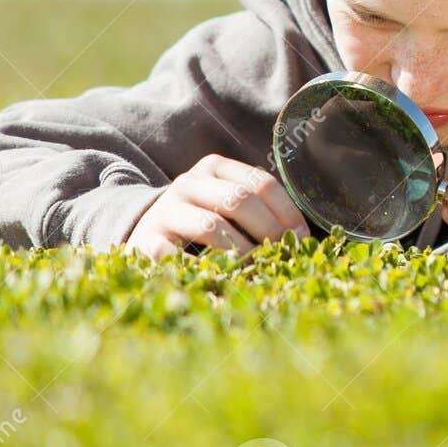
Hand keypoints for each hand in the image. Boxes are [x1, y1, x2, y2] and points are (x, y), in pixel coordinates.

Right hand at [126, 154, 309, 258]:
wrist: (144, 234)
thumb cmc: (201, 220)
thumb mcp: (227, 205)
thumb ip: (259, 211)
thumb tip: (301, 238)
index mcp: (214, 168)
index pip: (261, 183)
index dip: (287, 211)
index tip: (302, 237)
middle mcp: (188, 182)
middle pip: (239, 200)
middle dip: (268, 230)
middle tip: (282, 254)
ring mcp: (165, 210)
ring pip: (213, 226)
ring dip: (242, 252)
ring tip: (256, 268)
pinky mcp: (146, 240)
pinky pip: (180, 256)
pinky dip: (204, 269)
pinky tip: (221, 278)